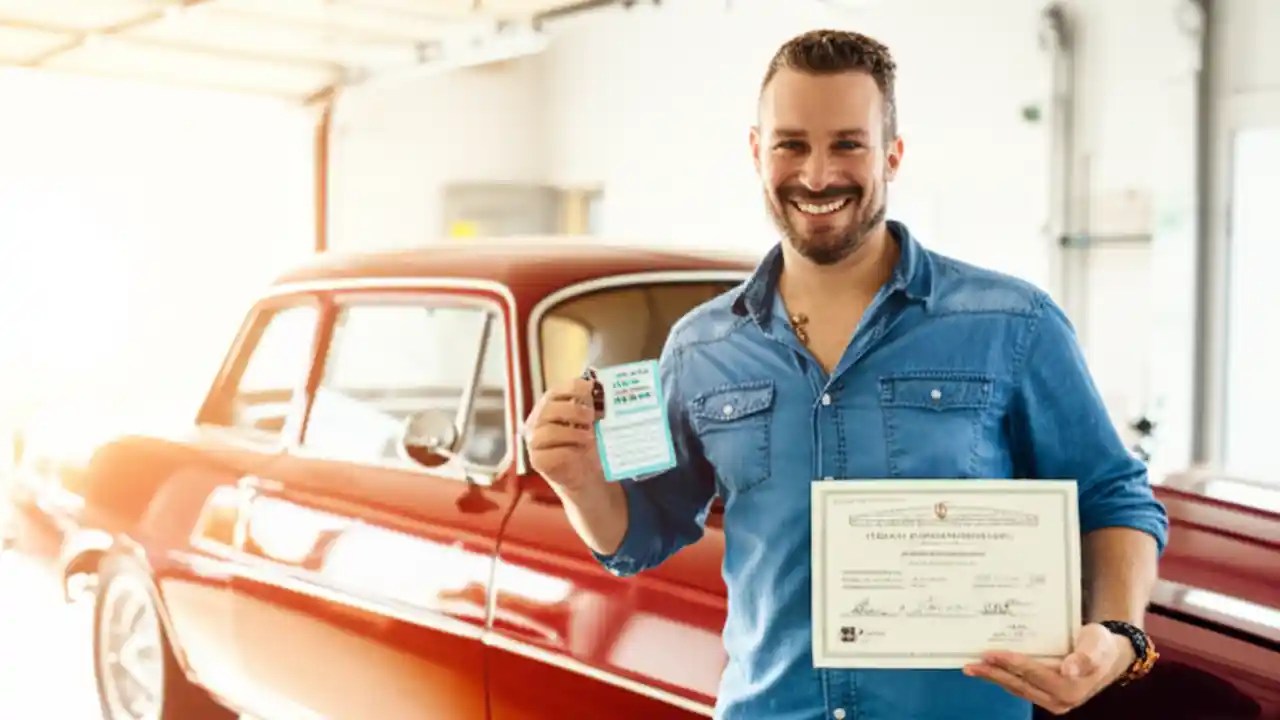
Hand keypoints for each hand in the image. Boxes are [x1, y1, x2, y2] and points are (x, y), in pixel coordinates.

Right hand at [525, 377, 605, 493]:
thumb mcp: (591, 422)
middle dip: (573, 410)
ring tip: (589, 436)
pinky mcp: (537, 460)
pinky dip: (567, 451)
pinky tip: (579, 452)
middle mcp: (537, 421)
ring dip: (572, 432)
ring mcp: (534, 441)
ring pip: (548, 431)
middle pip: (549, 408)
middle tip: (590, 417)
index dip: (573, 389)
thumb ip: (592, 407)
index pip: (556, 391)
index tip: (591, 390)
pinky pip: (550, 453)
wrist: (586, 474)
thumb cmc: (587, 444)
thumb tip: (601, 392)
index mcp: (549, 406)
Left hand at [963, 623, 1133, 715]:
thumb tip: (1070, 669)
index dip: (1010, 663)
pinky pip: (1020, 687)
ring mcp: (1052, 700)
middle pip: (1020, 684)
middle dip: (993, 674)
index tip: (988, 653)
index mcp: (1070, 688)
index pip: (1033, 673)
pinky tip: (989, 670)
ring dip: (994, 678)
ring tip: (972, 667)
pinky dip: (1003, 678)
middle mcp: (1060, 699)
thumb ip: (1086, 657)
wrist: (1110, 655)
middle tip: (969, 664)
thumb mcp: (1098, 645)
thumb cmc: (1102, 646)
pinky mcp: (1046, 696)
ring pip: (1017, 688)